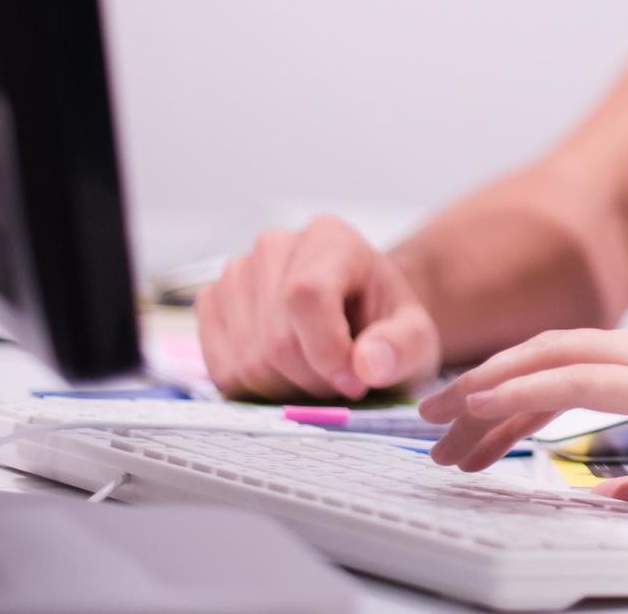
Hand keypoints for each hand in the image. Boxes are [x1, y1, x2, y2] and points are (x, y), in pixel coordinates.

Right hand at [196, 216, 441, 399]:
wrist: (359, 320)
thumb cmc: (387, 325)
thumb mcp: (416, 336)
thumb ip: (403, 347)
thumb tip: (369, 364)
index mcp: (329, 237)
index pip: (305, 296)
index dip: (327, 351)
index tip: (355, 382)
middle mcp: (274, 246)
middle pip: (276, 339)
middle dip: (313, 380)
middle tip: (342, 383)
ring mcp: (235, 274)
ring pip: (247, 362)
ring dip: (286, 390)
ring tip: (318, 376)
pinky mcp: (211, 306)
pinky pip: (222, 372)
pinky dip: (256, 390)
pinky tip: (286, 375)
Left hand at [420, 319, 627, 524]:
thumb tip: (602, 496)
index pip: (581, 367)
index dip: (521, 393)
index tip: (474, 427)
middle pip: (552, 355)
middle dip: (486, 389)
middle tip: (435, 424)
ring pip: (551, 356)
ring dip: (486, 386)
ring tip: (438, 418)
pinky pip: (572, 377)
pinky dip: (517, 389)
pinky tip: (481, 409)